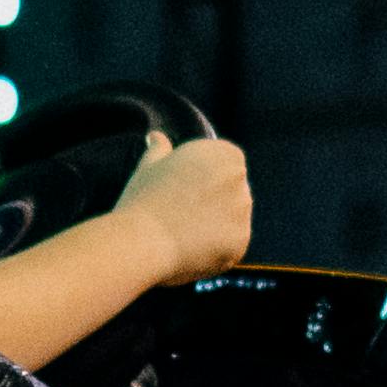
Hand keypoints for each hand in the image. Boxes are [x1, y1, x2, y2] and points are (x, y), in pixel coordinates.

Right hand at [115, 127, 249, 286]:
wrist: (144, 241)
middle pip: (235, 189)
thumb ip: (160, 150)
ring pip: (235, 218)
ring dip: (219, 225)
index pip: (228, 161)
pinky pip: (233, 244)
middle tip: (183, 214)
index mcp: (222, 153)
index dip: (208, 177)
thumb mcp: (148, 168)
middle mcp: (239, 177)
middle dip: (217, 200)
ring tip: (185, 234)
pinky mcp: (241, 240)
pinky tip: (193, 249)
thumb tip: (156, 137)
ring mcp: (243, 210)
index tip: (186, 190)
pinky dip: (218, 249)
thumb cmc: (143, 200)